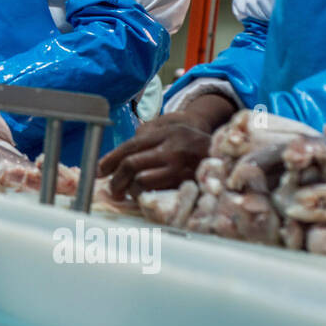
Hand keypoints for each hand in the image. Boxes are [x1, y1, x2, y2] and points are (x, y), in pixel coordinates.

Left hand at [98, 94, 235, 199]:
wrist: (226, 148)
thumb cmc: (187, 139)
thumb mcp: (168, 129)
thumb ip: (143, 139)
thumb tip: (111, 162)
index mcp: (165, 132)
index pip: (130, 147)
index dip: (110, 160)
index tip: (98, 171)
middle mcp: (173, 149)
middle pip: (132, 164)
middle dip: (117, 179)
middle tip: (112, 188)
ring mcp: (181, 168)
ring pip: (142, 181)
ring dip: (131, 189)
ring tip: (130, 191)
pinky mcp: (188, 185)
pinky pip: (159, 194)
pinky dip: (147, 196)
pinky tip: (145, 195)